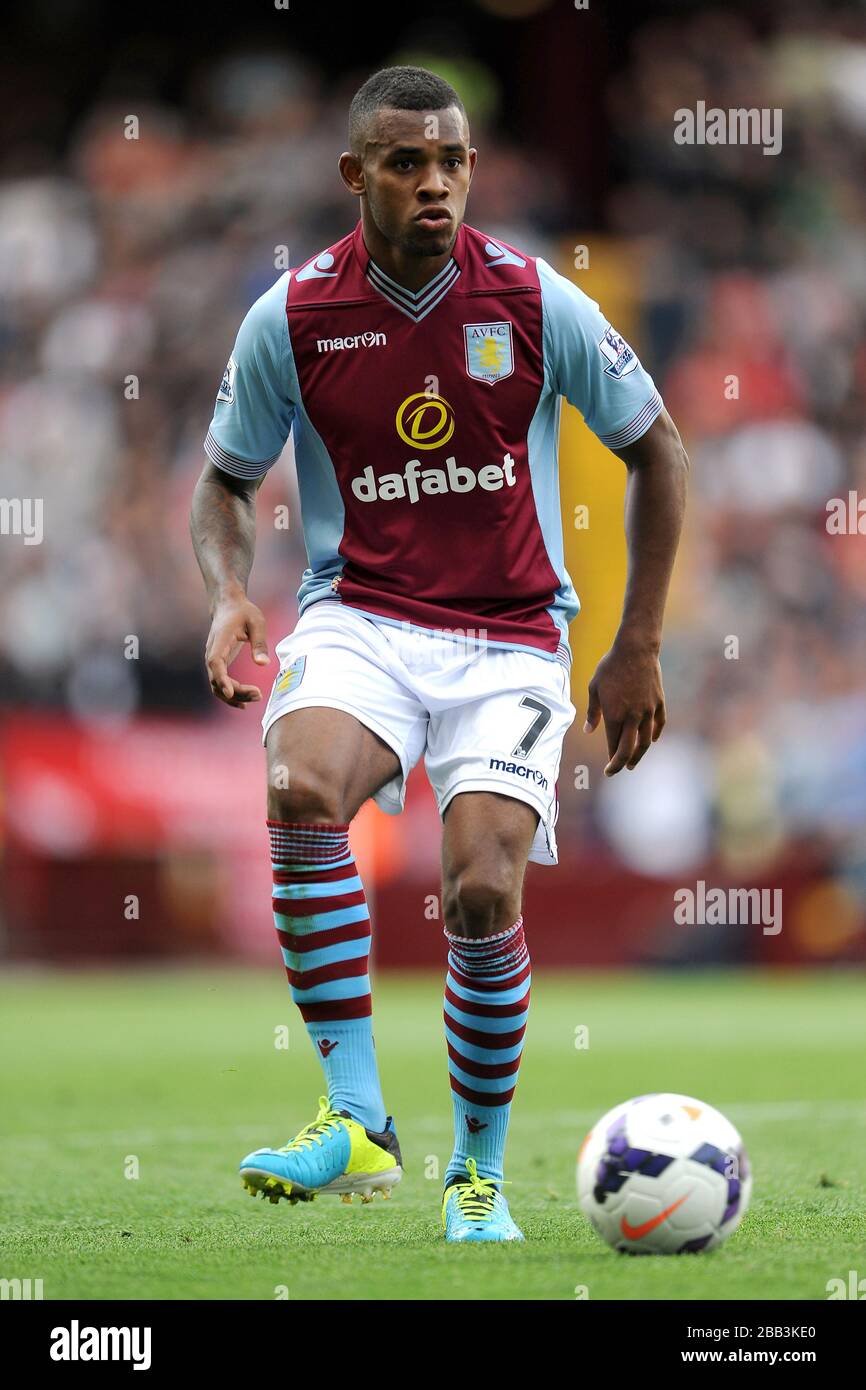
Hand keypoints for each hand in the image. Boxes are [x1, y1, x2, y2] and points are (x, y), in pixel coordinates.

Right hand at [205, 595, 270, 708]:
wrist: (228, 606)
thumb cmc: (244, 612)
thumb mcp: (257, 622)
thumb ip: (260, 642)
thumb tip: (263, 664)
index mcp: (220, 640)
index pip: (215, 662)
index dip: (221, 678)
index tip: (231, 692)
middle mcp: (212, 652)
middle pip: (216, 679)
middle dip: (235, 692)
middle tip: (258, 695)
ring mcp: (213, 659)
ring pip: (216, 685)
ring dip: (233, 696)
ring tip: (256, 697)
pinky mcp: (218, 664)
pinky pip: (219, 684)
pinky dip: (229, 695)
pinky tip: (243, 703)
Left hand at [584, 636, 665, 775]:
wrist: (636, 649)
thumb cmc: (611, 667)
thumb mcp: (594, 688)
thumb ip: (593, 712)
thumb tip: (588, 731)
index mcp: (614, 715)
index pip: (613, 745)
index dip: (610, 760)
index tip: (607, 769)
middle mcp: (633, 717)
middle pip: (629, 749)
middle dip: (622, 764)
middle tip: (617, 771)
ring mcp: (648, 711)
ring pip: (646, 741)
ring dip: (639, 755)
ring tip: (633, 763)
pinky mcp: (659, 702)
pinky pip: (659, 724)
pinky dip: (655, 735)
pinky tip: (651, 741)